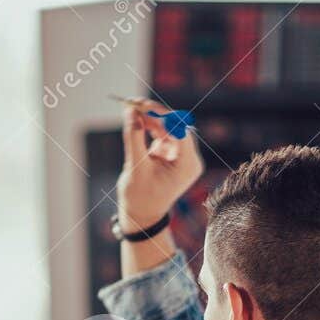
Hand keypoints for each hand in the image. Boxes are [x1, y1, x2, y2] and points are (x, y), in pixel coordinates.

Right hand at [115, 100, 203, 230]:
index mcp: (187, 165)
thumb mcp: (135, 168)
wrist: (142, 216)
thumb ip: (133, 138)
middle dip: (154, 113)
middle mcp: (189, 159)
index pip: (178, 130)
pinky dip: (150, 126)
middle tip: (133, 103)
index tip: (141, 105)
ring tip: (131, 110)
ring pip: (168, 127)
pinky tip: (136, 120)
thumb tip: (130, 111)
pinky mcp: (172, 154)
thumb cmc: (139, 198)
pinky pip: (163, 133)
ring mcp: (182, 156)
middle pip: (175, 126)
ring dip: (151, 118)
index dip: (160, 114)